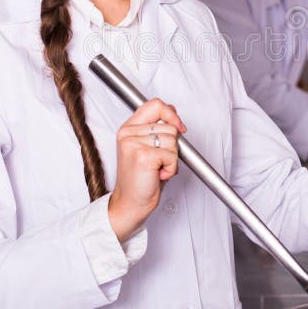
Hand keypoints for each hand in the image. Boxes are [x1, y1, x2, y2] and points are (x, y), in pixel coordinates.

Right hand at [108, 99, 186, 241]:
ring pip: (173, 141)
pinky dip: (171, 168)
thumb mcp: (147, 148)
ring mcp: (134, 143)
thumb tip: (173, 114)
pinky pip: (172, 156)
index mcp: (128, 128)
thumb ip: (156, 129)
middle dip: (172, 146)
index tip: (179, 127)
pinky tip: (158, 175)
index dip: (171, 113)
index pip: (154, 104)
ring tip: (157, 169)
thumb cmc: (141, 179)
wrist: (131, 203)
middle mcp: (128, 133)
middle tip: (159, 161)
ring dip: (172, 159)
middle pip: (169, 126)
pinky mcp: (143, 155)